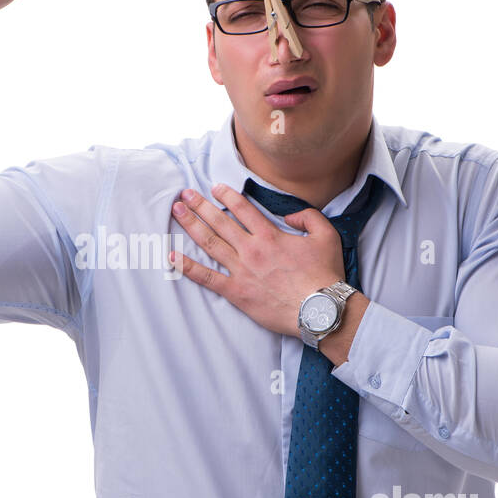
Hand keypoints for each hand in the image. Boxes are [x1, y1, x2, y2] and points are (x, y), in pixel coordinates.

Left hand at [169, 183, 345, 336]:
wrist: (320, 309)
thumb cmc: (324, 275)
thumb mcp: (326, 236)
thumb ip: (308, 218)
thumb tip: (289, 215)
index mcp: (270, 235)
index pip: (243, 209)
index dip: (227, 196)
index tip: (214, 188)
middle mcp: (251, 249)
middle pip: (220, 222)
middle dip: (200, 206)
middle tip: (184, 195)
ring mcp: (241, 271)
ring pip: (210, 243)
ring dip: (191, 226)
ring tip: (176, 212)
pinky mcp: (236, 292)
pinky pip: (207, 278)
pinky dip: (188, 267)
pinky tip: (172, 256)